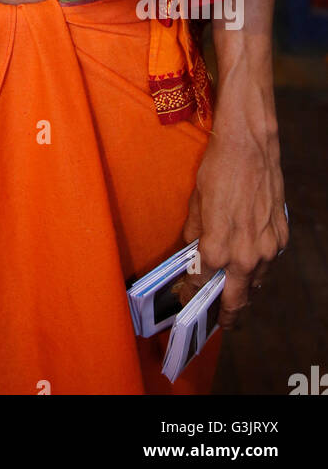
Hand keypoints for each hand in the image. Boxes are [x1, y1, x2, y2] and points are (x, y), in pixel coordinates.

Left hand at [181, 121, 287, 328]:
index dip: (191, 293)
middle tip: (219, 321)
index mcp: (218, 249)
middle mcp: (246, 256)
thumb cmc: (218, 170)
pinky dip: (258, 268)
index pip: (201, 285)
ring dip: (244, 293)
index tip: (186, 297)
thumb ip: (193, 235)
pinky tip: (249, 264)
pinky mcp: (282, 236)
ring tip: (233, 296)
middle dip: (226, 314)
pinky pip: (269, 263)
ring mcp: (268, 249)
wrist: (250, 146)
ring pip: (256, 284)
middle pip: (236, 300)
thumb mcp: (195, 204)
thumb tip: (189, 254)